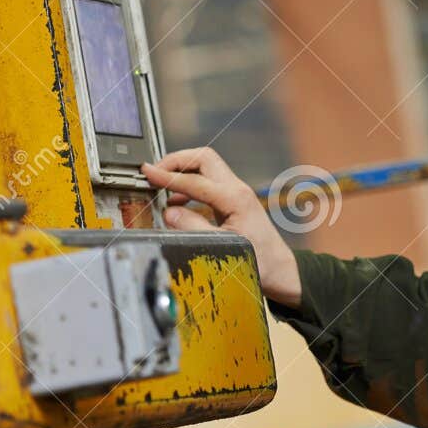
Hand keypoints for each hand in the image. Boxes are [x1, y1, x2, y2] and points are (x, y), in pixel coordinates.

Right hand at [140, 148, 301, 308]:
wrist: (280, 269)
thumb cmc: (259, 261)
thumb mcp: (222, 246)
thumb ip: (193, 227)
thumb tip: (169, 212)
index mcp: (235, 198)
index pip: (195, 180)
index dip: (168, 176)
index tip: (147, 173)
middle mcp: (237, 190)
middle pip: (203, 158)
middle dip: (177, 160)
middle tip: (155, 172)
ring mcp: (236, 193)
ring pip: (206, 168)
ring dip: (182, 172)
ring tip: (160, 185)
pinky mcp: (233, 201)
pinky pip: (207, 183)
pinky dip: (189, 186)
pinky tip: (175, 201)